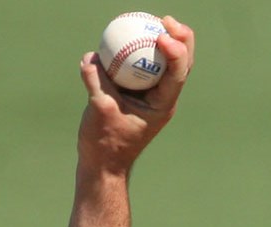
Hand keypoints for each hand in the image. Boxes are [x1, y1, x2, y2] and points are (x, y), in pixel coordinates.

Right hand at [75, 15, 194, 175]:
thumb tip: (90, 58)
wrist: (102, 164)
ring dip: (161, 39)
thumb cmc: (105, 144)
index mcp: (163, 105)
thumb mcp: (100, 112)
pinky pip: (139, 65)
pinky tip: (125, 33)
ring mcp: (150, 94)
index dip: (176, 51)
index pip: (178, 73)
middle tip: (166, 20)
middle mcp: (162, 97)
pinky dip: (135, 49)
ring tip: (152, 19)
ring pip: (163, 62)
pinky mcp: (135, 92)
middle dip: (179, 38)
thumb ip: (96, 83)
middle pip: (180, 62)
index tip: (162, 36)